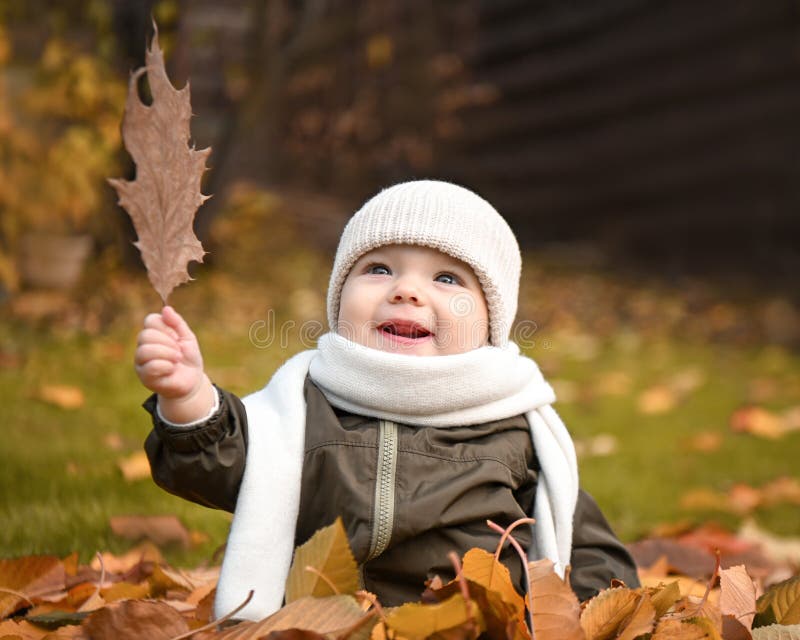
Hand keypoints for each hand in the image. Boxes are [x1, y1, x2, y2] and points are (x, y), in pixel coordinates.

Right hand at [134, 306, 214, 422]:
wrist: (192, 380)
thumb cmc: (188, 358)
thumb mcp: (187, 337)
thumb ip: (177, 323)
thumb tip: (166, 308)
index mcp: (153, 334)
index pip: (150, 320)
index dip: (166, 327)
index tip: (177, 336)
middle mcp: (143, 346)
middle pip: (146, 335)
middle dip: (168, 342)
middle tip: (178, 351)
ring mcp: (141, 361)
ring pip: (145, 351)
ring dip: (167, 354)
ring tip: (176, 359)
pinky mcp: (144, 376)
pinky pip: (150, 366)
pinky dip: (166, 366)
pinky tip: (172, 369)